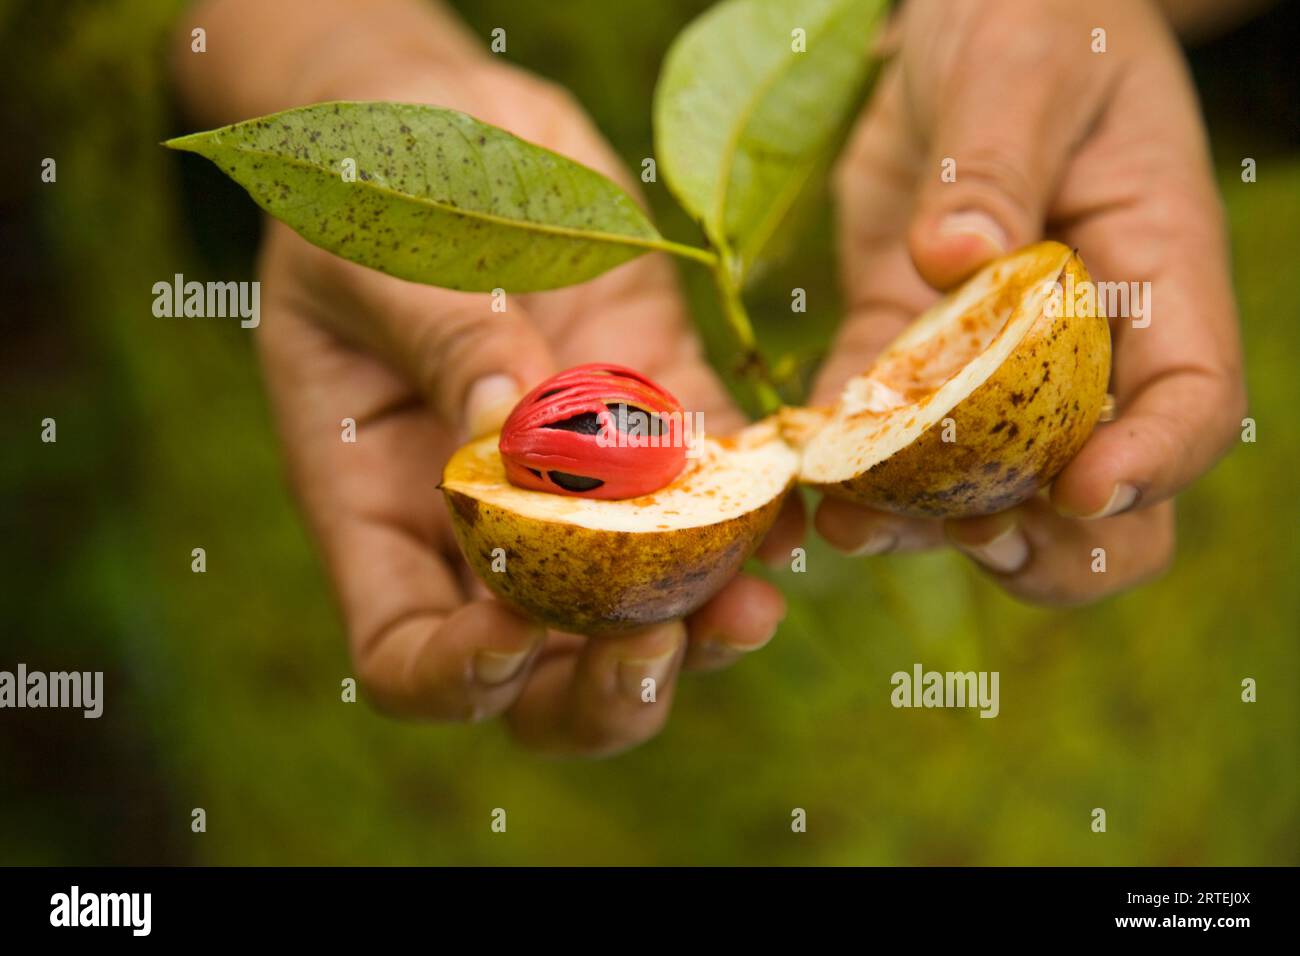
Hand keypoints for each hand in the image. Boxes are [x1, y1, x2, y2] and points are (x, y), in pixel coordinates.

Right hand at [255, 58, 800, 754]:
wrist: (454, 123)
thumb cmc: (374, 182)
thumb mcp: (378, 257)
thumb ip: (444, 345)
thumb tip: (514, 438)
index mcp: (381, 504)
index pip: (407, 652)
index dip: (458, 676)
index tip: (514, 630)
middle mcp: (485, 519)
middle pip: (540, 672)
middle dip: (603, 690)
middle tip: (658, 649)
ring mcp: (582, 480)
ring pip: (643, 606)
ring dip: (702, 623)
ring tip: (756, 605)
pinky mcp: (660, 416)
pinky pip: (714, 495)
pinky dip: (755, 516)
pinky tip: (790, 508)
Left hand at [813, 0, 1244, 603]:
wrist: (962, 25)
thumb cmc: (1028, 23)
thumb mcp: (1022, 68)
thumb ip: (999, 162)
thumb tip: (959, 261)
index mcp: (1155, 280)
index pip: (1191, 404)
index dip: (1151, 464)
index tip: (1080, 489)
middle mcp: (1085, 349)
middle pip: (1104, 501)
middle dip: (1044, 545)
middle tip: (969, 539)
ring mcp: (990, 367)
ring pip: (985, 495)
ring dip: (923, 529)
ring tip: (852, 529)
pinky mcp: (905, 354)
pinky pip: (881, 438)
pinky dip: (848, 471)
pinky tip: (803, 480)